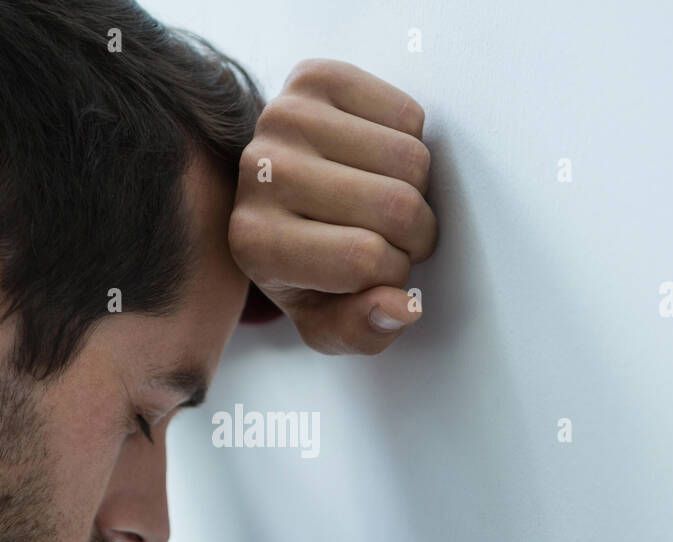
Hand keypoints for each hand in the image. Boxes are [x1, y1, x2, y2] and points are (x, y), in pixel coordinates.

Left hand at [228, 59, 437, 354]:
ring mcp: (283, 118)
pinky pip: (409, 115)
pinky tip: (376, 161)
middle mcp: (259, 172)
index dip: (394, 274)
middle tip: (391, 237)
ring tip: (383, 200)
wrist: (280, 196)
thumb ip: (362, 332)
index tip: (378, 273)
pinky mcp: (314, 79)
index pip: (365, 260)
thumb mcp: (328, 319)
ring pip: (410, 159)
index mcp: (254, 243)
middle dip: (415, 234)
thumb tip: (403, 308)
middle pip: (396, 206)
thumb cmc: (309, 265)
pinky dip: (410, 142)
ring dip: (417, 189)